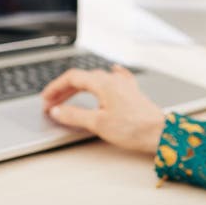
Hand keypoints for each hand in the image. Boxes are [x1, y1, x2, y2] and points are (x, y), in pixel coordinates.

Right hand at [40, 65, 165, 154]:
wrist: (160, 133)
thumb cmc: (133, 128)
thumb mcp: (98, 123)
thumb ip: (74, 115)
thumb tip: (57, 110)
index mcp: (103, 83)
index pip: (72, 78)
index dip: (55, 88)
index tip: (45, 99)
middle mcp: (113, 79)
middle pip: (82, 78)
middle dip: (64, 90)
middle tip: (51, 103)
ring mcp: (124, 85)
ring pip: (96, 79)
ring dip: (79, 87)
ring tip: (69, 96)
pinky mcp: (131, 93)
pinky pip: (115, 78)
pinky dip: (105, 79)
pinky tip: (111, 72)